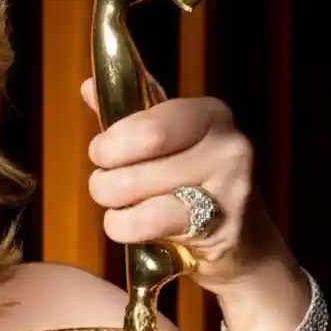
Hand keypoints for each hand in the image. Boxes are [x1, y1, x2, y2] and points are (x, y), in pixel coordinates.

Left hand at [81, 77, 288, 296]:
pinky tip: (134, 227)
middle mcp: (227, 144)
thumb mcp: (164, 146)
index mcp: (209, 114)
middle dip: (105, 176)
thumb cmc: (191, 187)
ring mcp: (230, 186)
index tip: (101, 155)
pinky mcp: (221, 226)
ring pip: (135, 190)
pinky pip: (147, 221)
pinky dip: (125, 227)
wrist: (242, 243)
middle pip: (136, 155)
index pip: (146, 124)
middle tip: (107, 186)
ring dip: (113, 205)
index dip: (111, 143)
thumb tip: (88, 87)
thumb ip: (127, 117)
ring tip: (123, 208)